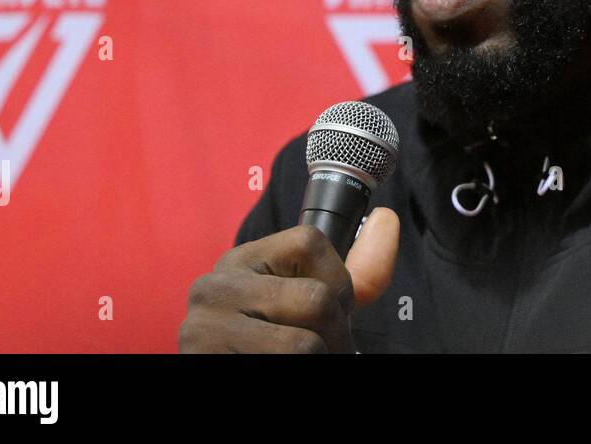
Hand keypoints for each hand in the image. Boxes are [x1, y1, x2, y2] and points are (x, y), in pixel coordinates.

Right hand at [179, 208, 398, 352]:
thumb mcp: (313, 301)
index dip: (339, 282)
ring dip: (321, 358)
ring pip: (303, 344)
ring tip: (311, 360)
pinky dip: (302, 371)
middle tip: (327, 350)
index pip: (309, 241)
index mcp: (241, 259)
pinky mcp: (206, 358)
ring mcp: (204, 328)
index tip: (332, 311)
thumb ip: (356, 272)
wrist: (227, 368)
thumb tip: (386, 219)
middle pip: (315, 298)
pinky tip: (281, 367)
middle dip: (337, 333)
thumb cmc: (275, 343)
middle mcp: (214, 286)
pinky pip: (285, 364)